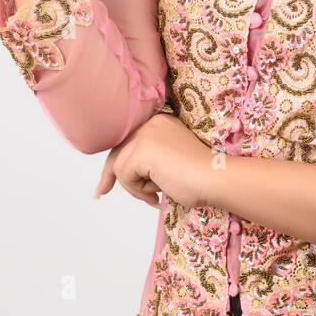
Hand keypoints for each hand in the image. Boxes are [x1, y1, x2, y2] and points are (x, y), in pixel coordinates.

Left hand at [93, 113, 212, 209]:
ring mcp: (146, 134)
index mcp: (159, 122)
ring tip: (156, 194)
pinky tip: (157, 193)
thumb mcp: (167, 163)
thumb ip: (147, 162)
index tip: (105, 184)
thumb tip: (120, 174)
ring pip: (120, 167)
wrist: (215, 178)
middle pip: (118, 151)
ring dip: (135, 188)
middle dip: (109, 175)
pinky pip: (124, 175)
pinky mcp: (143, 149)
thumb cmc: (199, 176)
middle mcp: (150, 122)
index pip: (128, 142)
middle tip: (99, 193)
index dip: (116, 162)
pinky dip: (137, 190)